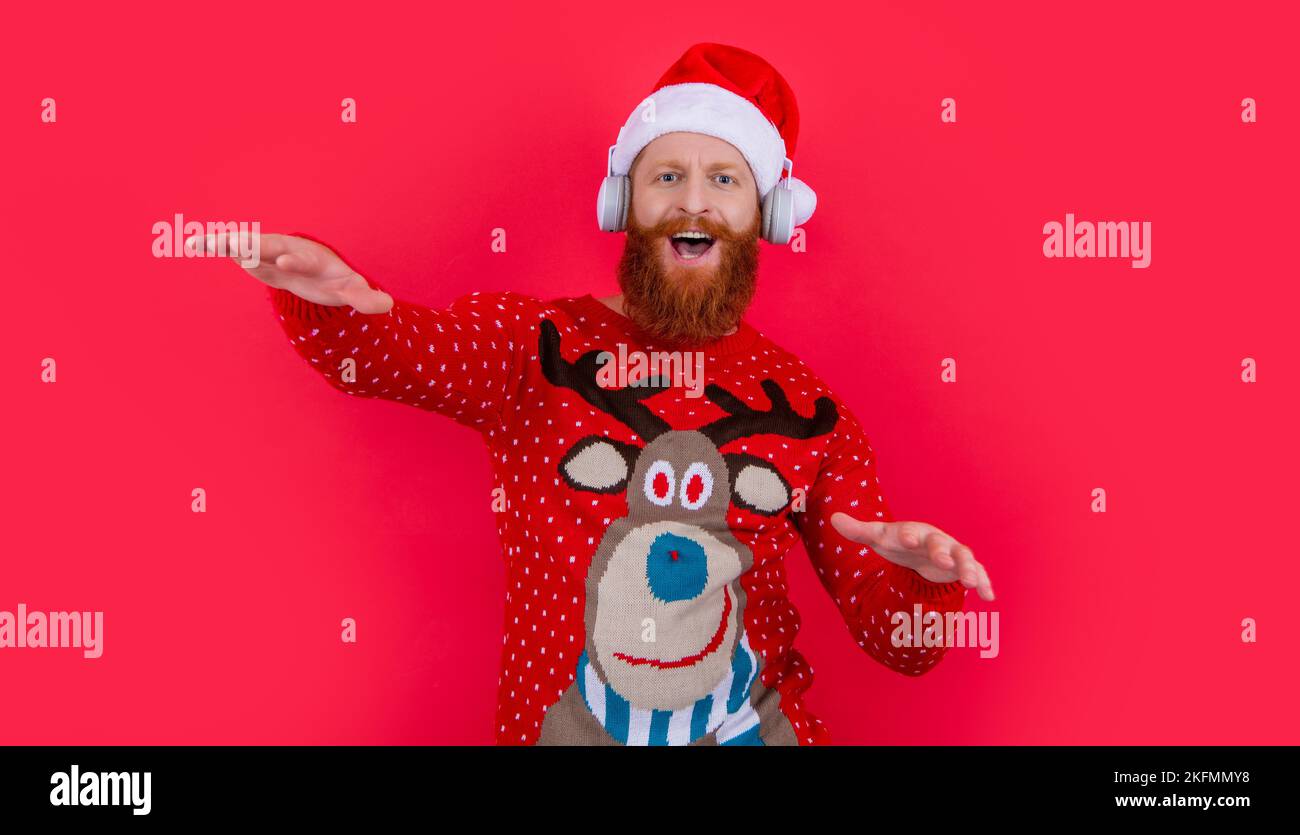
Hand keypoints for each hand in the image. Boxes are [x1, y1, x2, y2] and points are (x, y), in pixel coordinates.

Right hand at [185, 231, 393, 313]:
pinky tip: (190, 243)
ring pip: (246, 245)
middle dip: (255, 246)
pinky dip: (214, 246)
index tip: (286, 262)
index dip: (296, 260)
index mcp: (312, 258)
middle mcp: (288, 250)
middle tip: (237, 246)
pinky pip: (233, 250)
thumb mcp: (352, 290)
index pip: (303, 258)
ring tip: (200, 241)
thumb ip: (365, 298)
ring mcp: (269, 252)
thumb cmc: (335, 280)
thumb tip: (388, 306)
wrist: (317, 268)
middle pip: (270, 247)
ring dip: (226, 242)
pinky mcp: (254, 258)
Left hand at [830, 512, 994, 600]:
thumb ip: (858, 530)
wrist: (922, 550)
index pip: (912, 532)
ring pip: (965, 559)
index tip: (907, 539)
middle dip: (943, 553)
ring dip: (969, 569)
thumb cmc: (899, 543)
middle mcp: (937, 541)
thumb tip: (832, 518)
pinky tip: (990, 597)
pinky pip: (978, 575)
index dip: (910, 536)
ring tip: (973, 583)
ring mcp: (954, 554)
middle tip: (944, 562)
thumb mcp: (879, 538)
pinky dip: (985, 584)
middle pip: (941, 545)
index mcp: (915, 532)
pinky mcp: (964, 569)